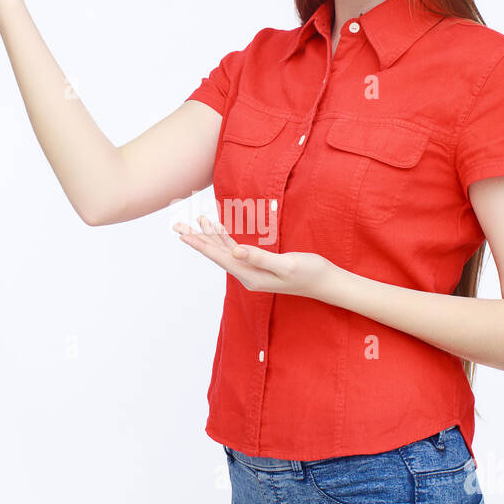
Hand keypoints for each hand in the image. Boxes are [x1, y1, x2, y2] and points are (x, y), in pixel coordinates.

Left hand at [173, 214, 329, 297]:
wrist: (325, 282)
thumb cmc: (310, 272)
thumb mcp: (287, 264)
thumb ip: (261, 257)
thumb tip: (236, 252)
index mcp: (251, 276)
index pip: (221, 257)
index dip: (202, 244)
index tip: (184, 235)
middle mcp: (248, 275)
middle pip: (217, 254)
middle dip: (198, 239)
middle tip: (178, 226)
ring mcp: (253, 270)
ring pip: (225, 251)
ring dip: (210, 236)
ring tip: (196, 221)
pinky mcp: (259, 264)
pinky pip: (237, 250)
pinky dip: (225, 238)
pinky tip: (218, 229)